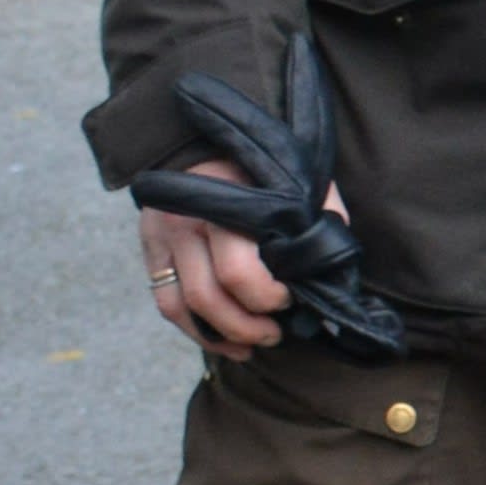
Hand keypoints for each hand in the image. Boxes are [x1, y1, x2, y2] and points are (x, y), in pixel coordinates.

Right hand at [141, 156, 338, 355]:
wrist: (200, 140)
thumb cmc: (258, 165)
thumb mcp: (294, 177)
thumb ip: (319, 212)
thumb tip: (335, 261)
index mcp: (224, 203)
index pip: (237, 271)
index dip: (266, 297)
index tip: (290, 299)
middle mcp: (186, 222)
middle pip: (208, 297)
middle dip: (246, 326)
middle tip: (276, 333)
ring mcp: (162, 237)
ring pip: (182, 307)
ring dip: (220, 336)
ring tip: (253, 344)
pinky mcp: (151, 250)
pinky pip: (167, 304)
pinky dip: (196, 331)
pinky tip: (225, 342)